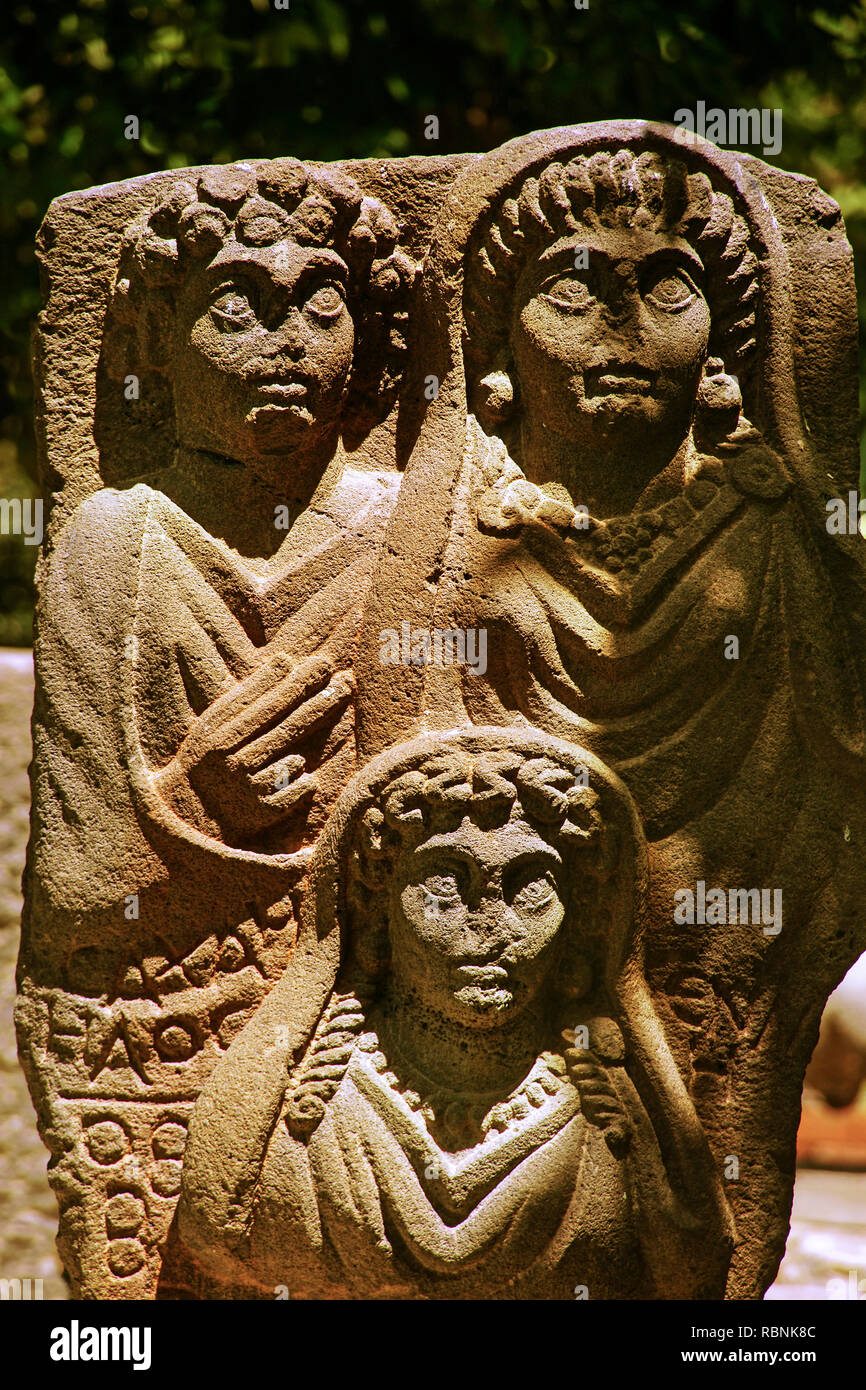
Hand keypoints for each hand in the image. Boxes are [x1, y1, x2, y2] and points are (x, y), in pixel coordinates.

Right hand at [155, 647, 354, 842]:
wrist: (190, 810)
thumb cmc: (211, 755)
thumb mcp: (217, 722)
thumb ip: (250, 694)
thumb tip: (285, 661)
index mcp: (217, 736)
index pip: (263, 705)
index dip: (294, 684)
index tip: (322, 663)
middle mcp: (231, 761)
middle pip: (283, 726)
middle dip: (316, 700)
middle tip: (344, 680)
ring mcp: (247, 788)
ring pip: (290, 757)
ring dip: (314, 726)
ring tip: (337, 697)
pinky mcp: (262, 812)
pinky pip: (295, 789)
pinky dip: (302, 779)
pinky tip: (303, 768)